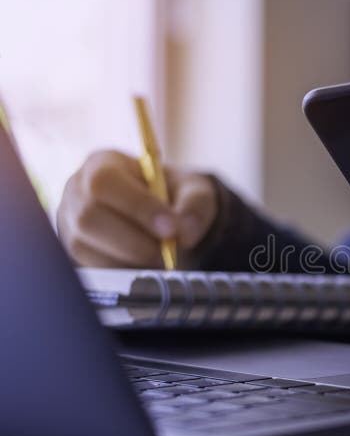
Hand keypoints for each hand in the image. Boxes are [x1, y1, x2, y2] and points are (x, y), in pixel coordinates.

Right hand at [57, 150, 217, 267]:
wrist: (161, 215)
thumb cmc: (172, 196)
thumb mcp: (193, 190)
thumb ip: (195, 205)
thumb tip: (185, 232)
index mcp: (103, 164)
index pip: (105, 182)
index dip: (137, 207)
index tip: (171, 228)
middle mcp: (76, 191)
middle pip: (89, 218)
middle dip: (134, 241)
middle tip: (167, 252)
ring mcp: (69, 223)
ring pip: (84, 247)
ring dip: (128, 259)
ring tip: (160, 259)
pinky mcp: (73, 252)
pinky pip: (88, 267)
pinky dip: (120, 272)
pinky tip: (143, 266)